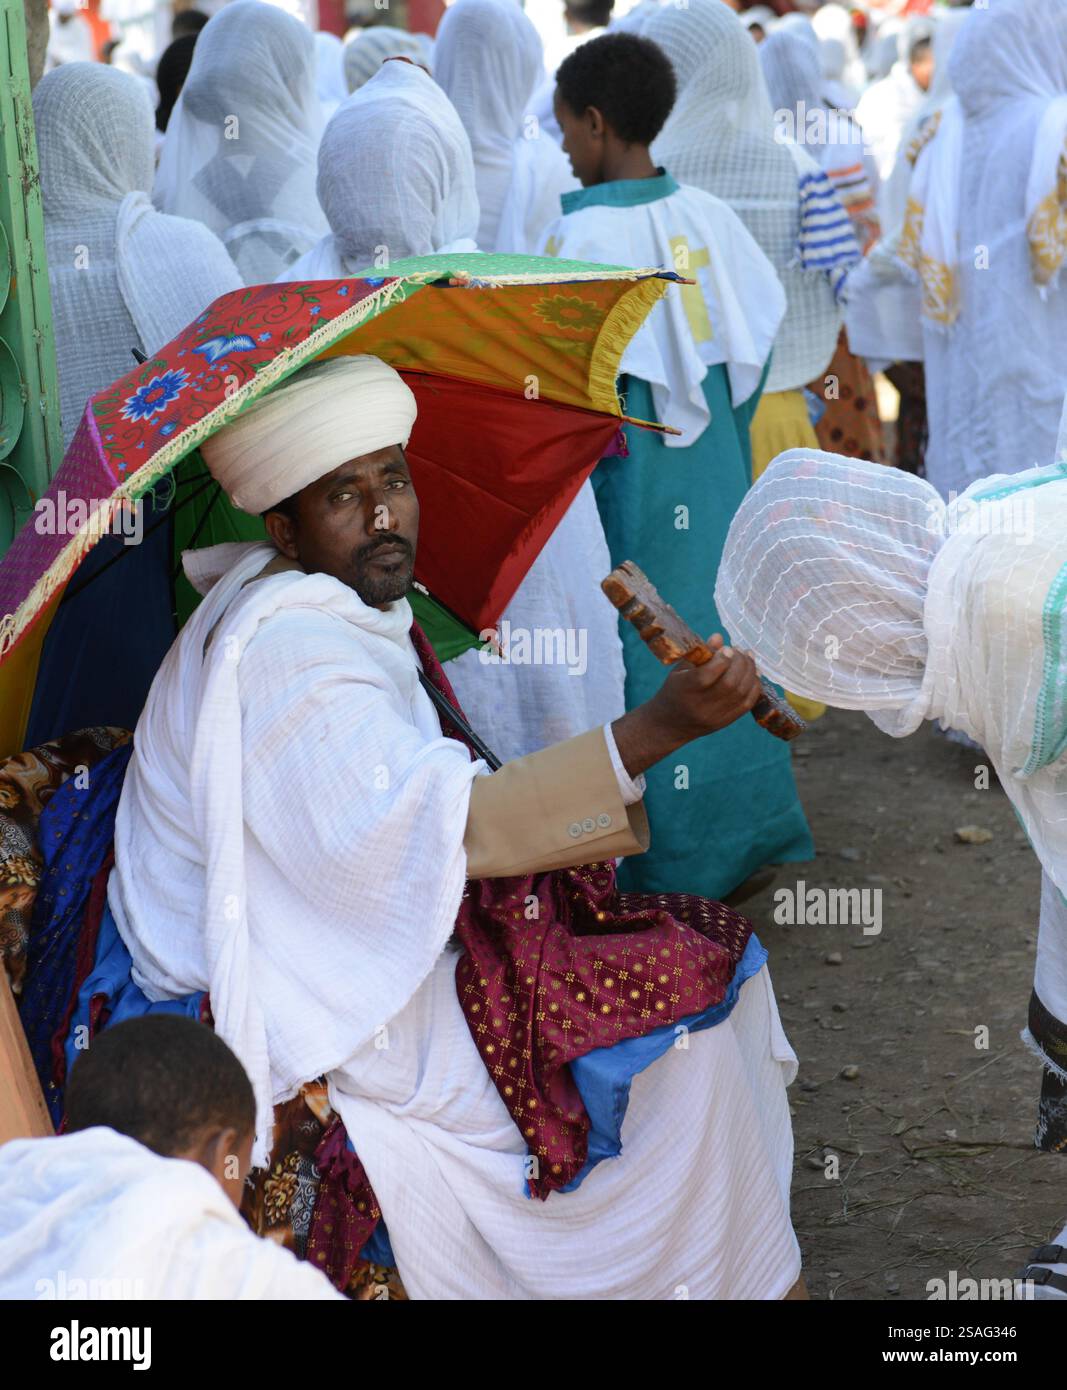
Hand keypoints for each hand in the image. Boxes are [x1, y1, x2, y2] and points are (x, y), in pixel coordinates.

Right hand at [610, 635, 761, 779]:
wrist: (669, 724)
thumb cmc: (674, 690)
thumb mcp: (680, 670)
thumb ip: (700, 654)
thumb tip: (719, 637)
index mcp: (684, 690)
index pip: (707, 675)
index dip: (722, 659)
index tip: (727, 648)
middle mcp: (700, 706)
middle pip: (729, 683)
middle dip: (740, 662)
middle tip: (739, 651)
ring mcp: (715, 716)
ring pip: (741, 692)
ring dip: (750, 671)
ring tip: (748, 658)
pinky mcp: (725, 722)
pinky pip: (747, 703)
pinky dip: (754, 686)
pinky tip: (753, 674)